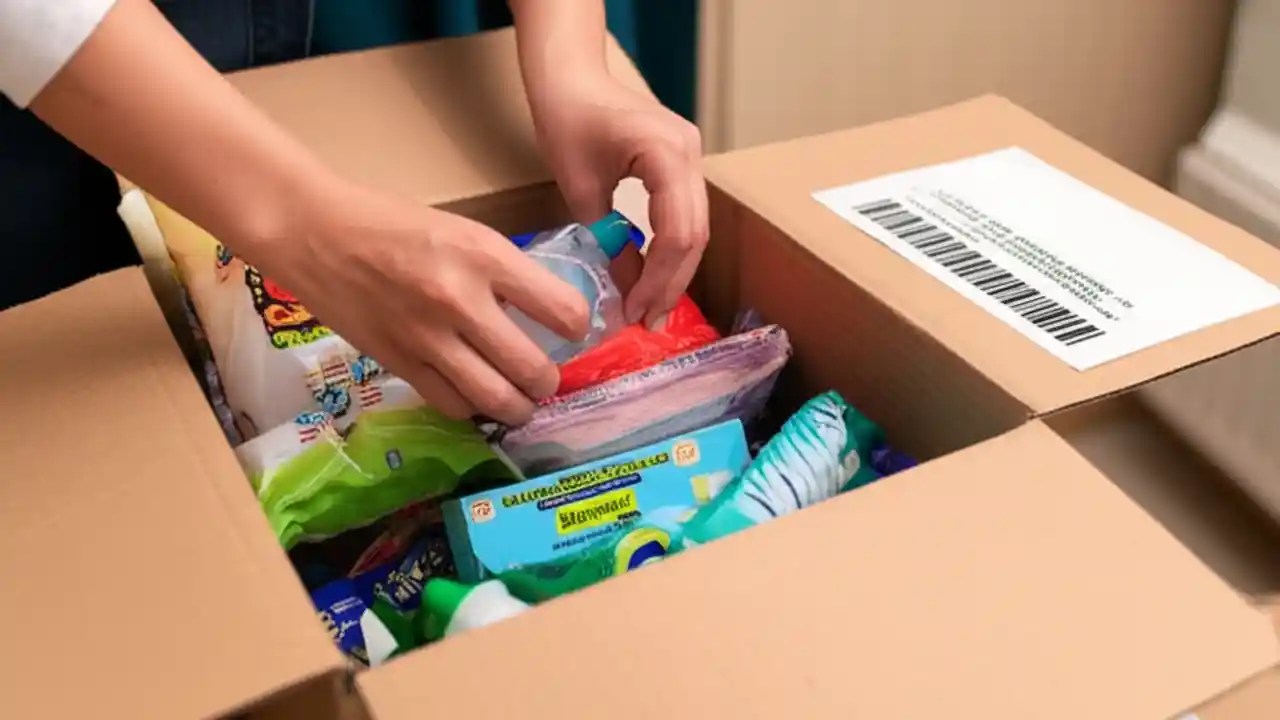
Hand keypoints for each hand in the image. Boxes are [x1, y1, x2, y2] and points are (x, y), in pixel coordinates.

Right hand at [253, 180, 588, 424]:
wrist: (316, 234)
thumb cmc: (394, 225)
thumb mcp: (464, 233)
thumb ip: (504, 274)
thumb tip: (545, 316)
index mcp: (485, 257)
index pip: (563, 310)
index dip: (577, 327)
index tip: (571, 331)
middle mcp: (461, 301)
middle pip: (533, 369)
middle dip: (549, 382)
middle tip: (545, 377)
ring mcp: (428, 338)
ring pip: (496, 399)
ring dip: (518, 407)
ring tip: (520, 401)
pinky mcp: (399, 364)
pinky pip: (453, 404)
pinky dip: (473, 407)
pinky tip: (476, 396)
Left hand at [530, 73, 708, 327]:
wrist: (571, 76)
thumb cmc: (566, 120)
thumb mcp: (581, 190)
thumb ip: (609, 242)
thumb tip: (626, 293)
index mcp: (668, 154)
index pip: (678, 232)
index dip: (660, 279)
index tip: (636, 312)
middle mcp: (691, 153)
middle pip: (695, 234)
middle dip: (672, 283)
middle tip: (650, 322)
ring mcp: (692, 156)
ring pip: (695, 227)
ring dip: (675, 271)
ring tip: (652, 309)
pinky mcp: (683, 162)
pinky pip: (686, 214)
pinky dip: (672, 248)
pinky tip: (655, 277)